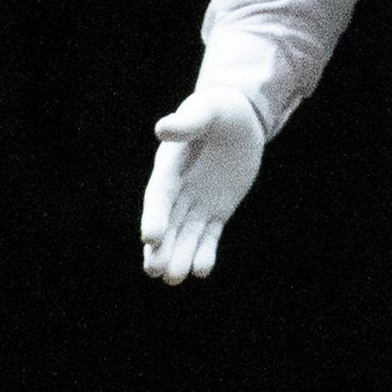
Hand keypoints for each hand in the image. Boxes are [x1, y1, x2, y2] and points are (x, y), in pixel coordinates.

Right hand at [138, 80, 267, 282]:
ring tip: (175, 280)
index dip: (154, 216)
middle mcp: (178, 189)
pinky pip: (209, 235)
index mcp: (170, 166)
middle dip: (161, 248)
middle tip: (155, 272)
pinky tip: (202, 270)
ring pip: (186, 234)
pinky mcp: (217, 210)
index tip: (151, 238)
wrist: (239, 119)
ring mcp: (197, 202)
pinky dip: (205, 252)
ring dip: (179, 256)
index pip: (160, 195)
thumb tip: (161, 130)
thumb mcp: (205, 111)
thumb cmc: (218, 110)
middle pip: (167, 223)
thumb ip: (186, 124)